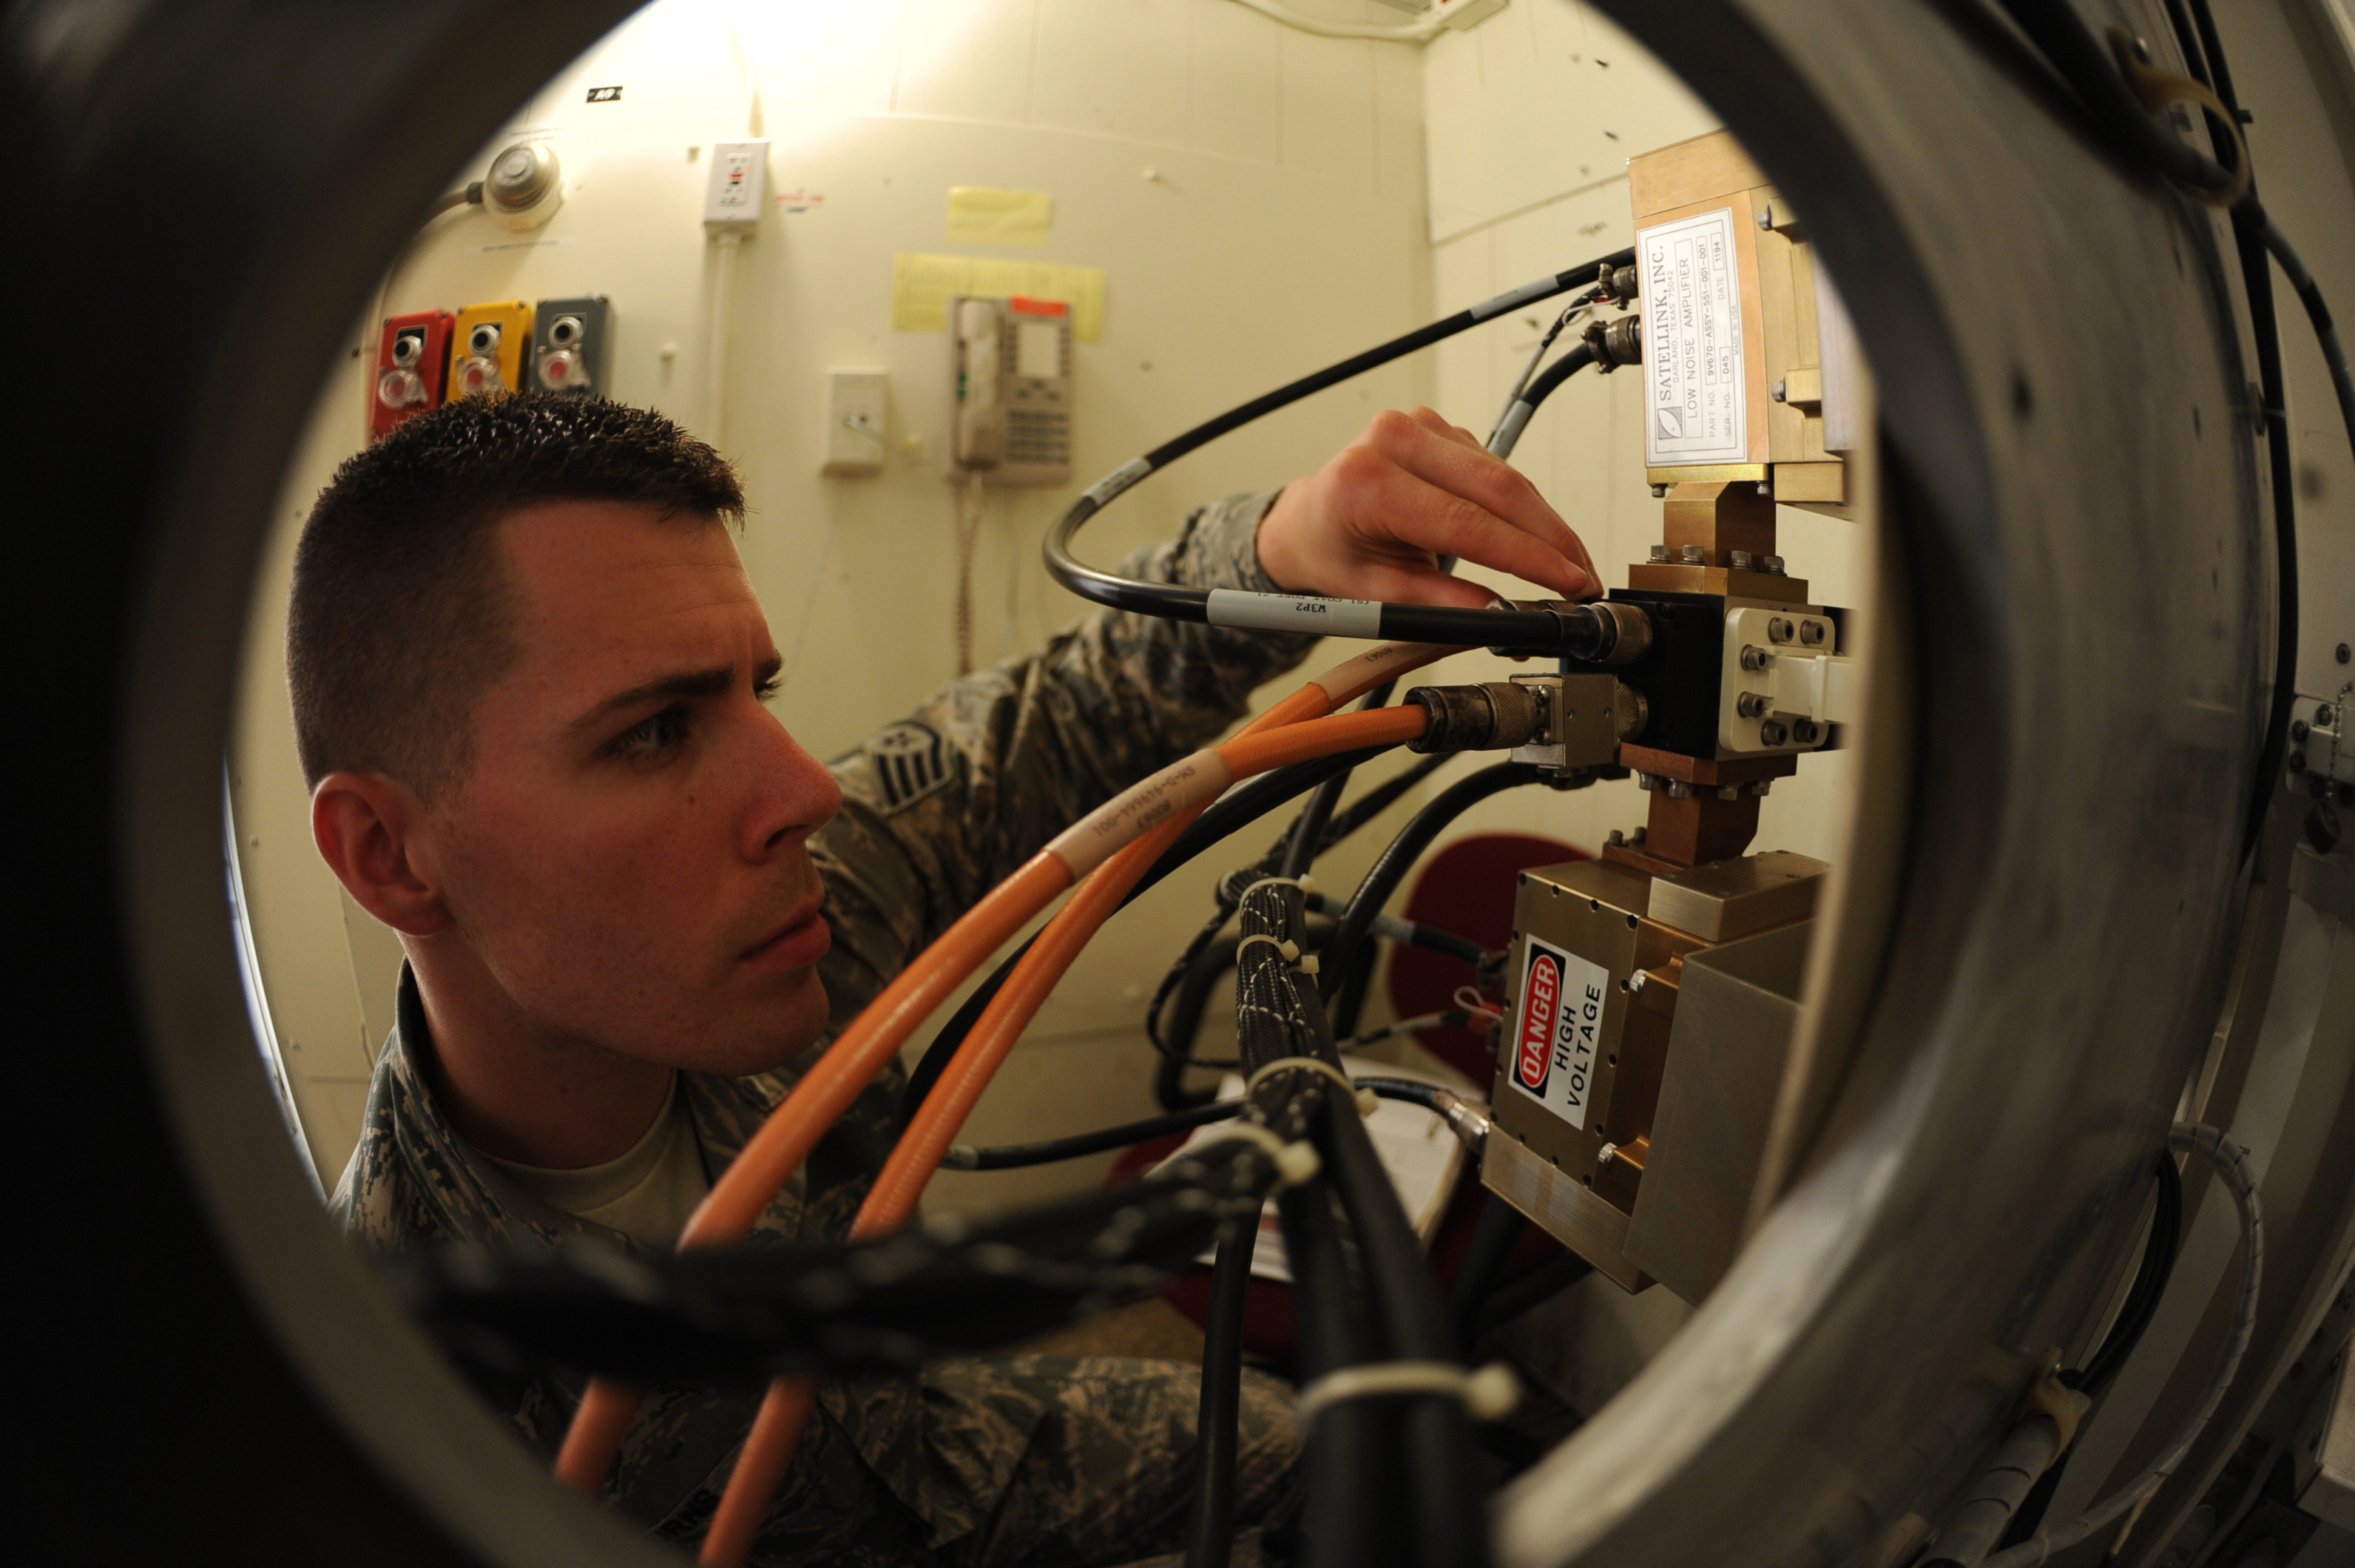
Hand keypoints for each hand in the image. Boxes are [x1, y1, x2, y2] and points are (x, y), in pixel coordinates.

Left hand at [1255, 407, 1597, 608]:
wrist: (1308, 518)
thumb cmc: (1332, 552)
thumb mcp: (1377, 593)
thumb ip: (1442, 605)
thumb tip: (1504, 618)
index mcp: (1369, 481)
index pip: (1467, 522)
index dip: (1528, 557)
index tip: (1568, 584)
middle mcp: (1395, 440)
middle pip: (1500, 489)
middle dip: (1552, 539)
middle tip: (1585, 580)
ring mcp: (1420, 426)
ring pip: (1507, 477)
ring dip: (1545, 525)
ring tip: (1570, 567)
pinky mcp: (1440, 428)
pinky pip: (1496, 469)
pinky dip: (1523, 507)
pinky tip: (1540, 538)